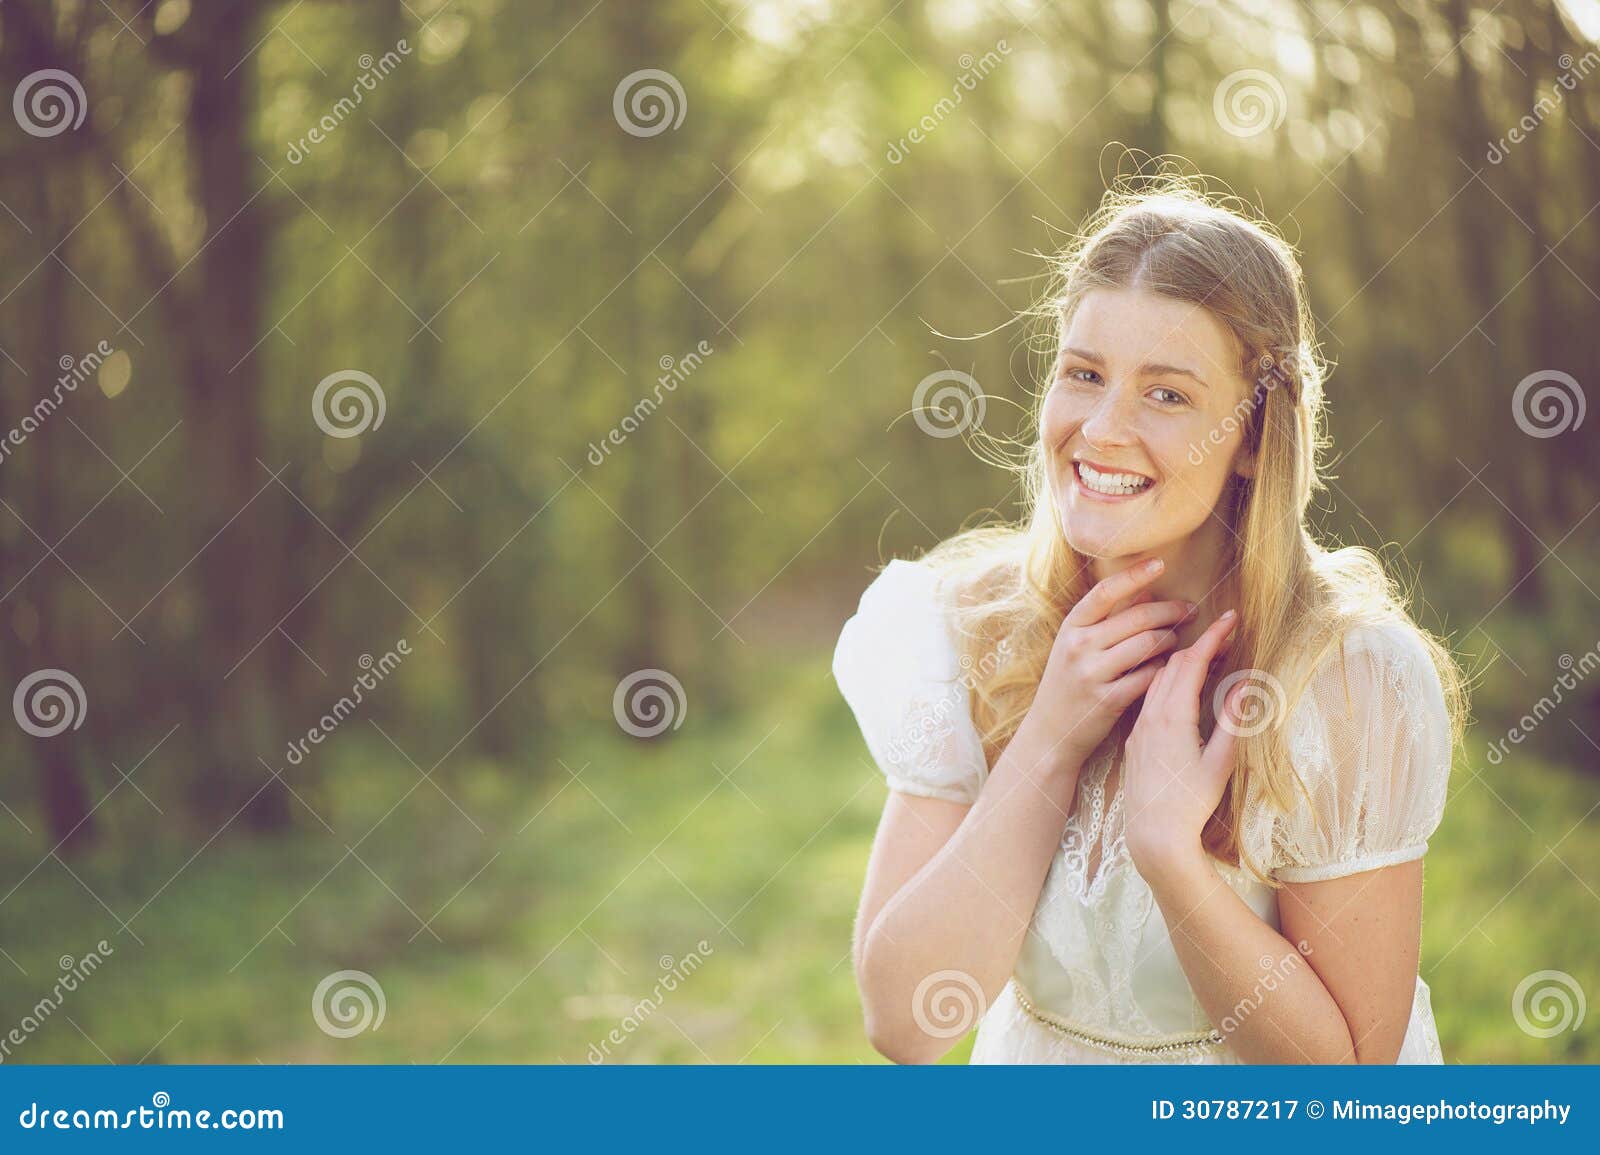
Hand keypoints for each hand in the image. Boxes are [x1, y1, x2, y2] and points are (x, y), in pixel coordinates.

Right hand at [1031, 558, 1194, 770]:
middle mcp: (1079, 646)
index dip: (1134, 574)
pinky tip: (1169, 666)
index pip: (1105, 591)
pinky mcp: (1108, 699)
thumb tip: (1146, 590)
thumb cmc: (1069, 682)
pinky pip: (1149, 675)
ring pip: (1148, 644)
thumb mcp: (1078, 646)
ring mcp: (1092, 673)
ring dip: (1171, 639)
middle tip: (1190, 611)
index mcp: (1072, 627)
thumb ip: (1110, 617)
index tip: (1159, 563)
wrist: (1051, 732)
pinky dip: (1164, 667)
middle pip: (1138, 617)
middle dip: (1171, 611)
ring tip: (1177, 639)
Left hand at [1123, 610, 1244, 878]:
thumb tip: (1246, 683)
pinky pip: (1150, 697)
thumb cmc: (1192, 803)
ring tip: (1210, 657)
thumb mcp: (1221, 761)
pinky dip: (1169, 682)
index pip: (1192, 661)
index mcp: (1172, 717)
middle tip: (1226, 635)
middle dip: (1199, 644)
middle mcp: (1150, 716)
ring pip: (1158, 680)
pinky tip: (1184, 686)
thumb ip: (1233, 720)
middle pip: (1173, 664)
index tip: (1230, 617)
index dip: (1212, 636)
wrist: (1153, 835)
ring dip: (1183, 662)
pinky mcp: (1134, 739)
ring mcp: (1139, 727)